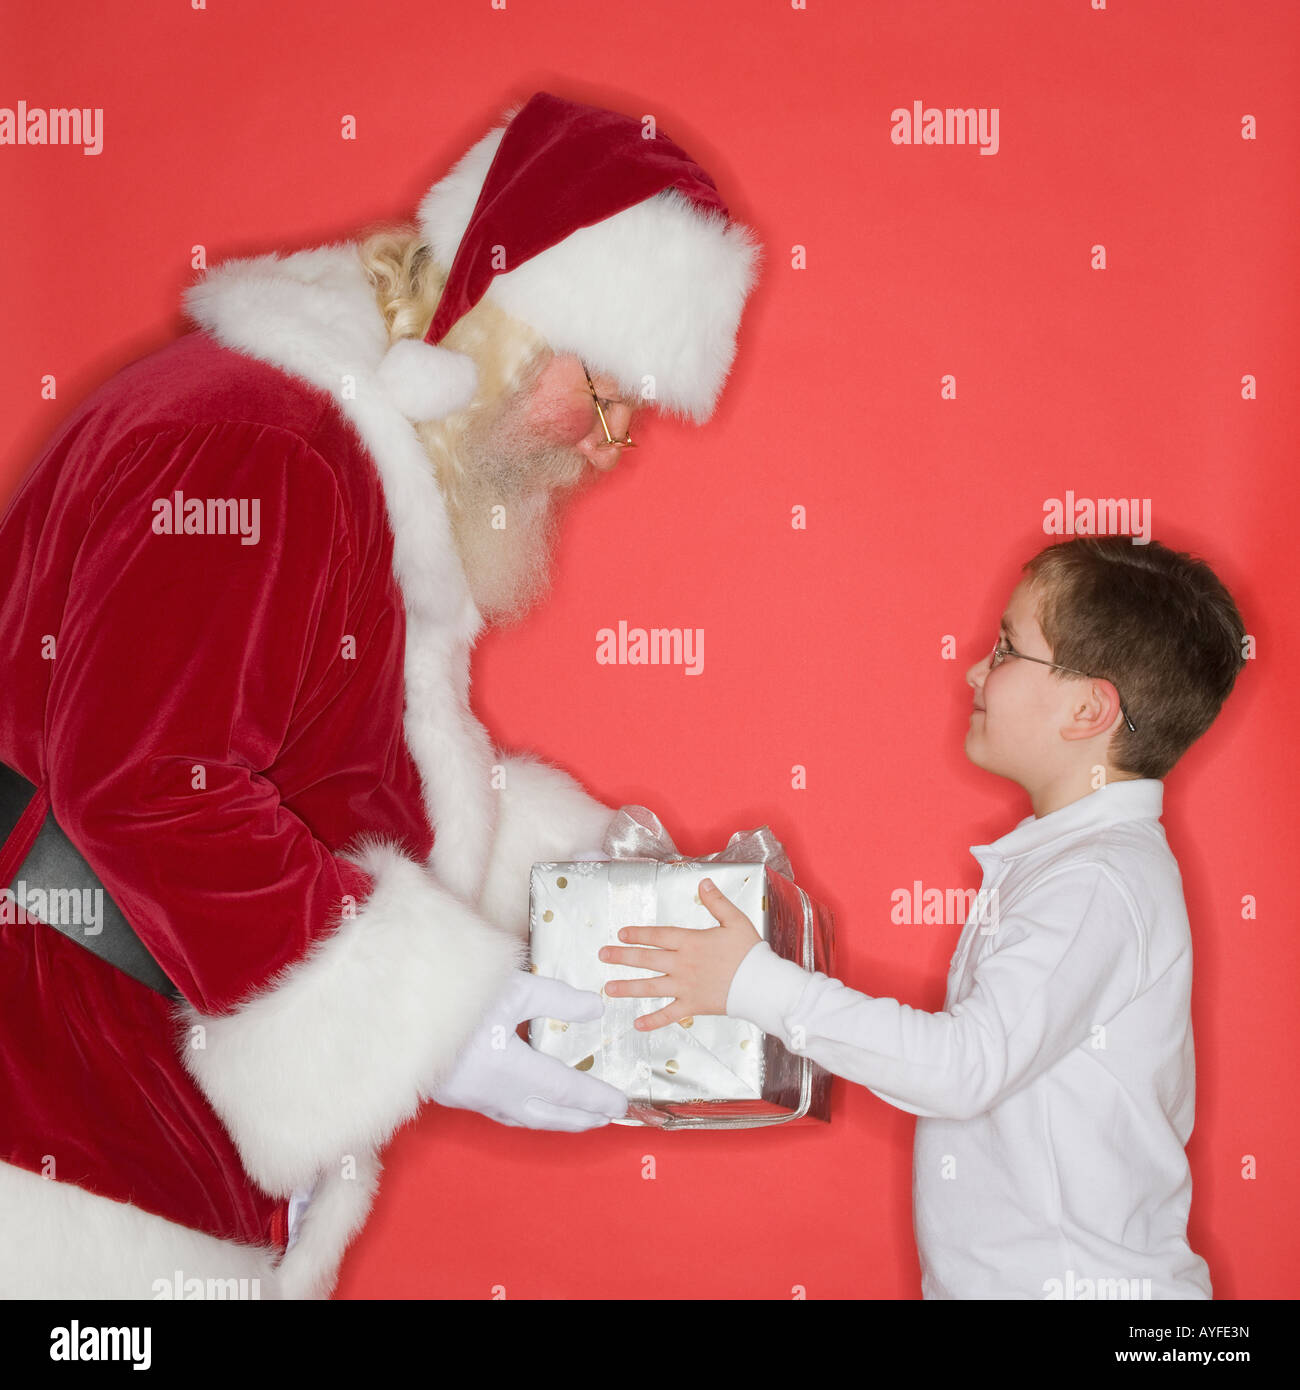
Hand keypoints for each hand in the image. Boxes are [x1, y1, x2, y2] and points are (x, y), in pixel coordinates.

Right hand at [424, 969, 628, 1129]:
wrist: (391, 1003)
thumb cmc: (452, 988)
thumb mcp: (511, 987)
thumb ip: (557, 999)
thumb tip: (595, 1009)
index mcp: (503, 1066)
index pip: (561, 1089)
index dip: (593, 1097)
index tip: (619, 1103)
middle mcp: (485, 1090)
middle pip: (543, 1114)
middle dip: (578, 1118)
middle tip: (607, 1117)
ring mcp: (465, 1096)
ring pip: (519, 1117)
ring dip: (552, 1119)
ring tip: (579, 1116)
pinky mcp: (450, 1094)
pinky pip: (497, 1112)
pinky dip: (523, 1113)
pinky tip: (531, 1106)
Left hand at [598, 877, 761, 1031]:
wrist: (762, 984)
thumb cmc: (750, 952)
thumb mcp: (735, 921)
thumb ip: (717, 902)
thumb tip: (703, 884)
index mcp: (691, 942)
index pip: (658, 936)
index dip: (638, 934)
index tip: (621, 934)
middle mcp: (683, 964)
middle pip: (647, 959)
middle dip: (622, 957)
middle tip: (602, 955)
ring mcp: (686, 987)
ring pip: (651, 987)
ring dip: (628, 988)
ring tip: (609, 989)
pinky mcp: (693, 1006)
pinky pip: (669, 1015)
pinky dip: (653, 1021)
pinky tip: (637, 1024)